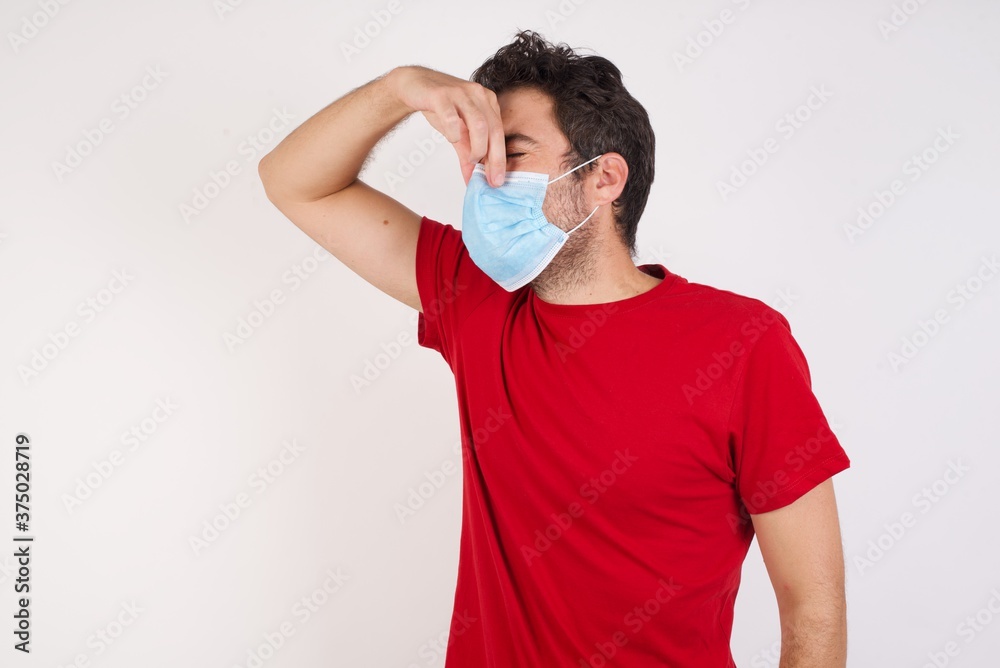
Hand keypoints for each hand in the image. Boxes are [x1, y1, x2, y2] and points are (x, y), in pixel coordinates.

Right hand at [389, 65, 505, 186]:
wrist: (414, 85)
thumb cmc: (440, 107)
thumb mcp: (457, 132)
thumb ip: (466, 154)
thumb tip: (471, 178)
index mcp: (487, 101)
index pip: (499, 133)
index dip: (500, 158)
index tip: (498, 180)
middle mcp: (477, 94)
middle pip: (494, 129)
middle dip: (495, 158)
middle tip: (490, 179)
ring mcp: (460, 93)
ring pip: (479, 124)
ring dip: (478, 147)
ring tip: (472, 160)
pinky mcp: (441, 94)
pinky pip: (452, 117)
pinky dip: (454, 133)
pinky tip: (452, 139)